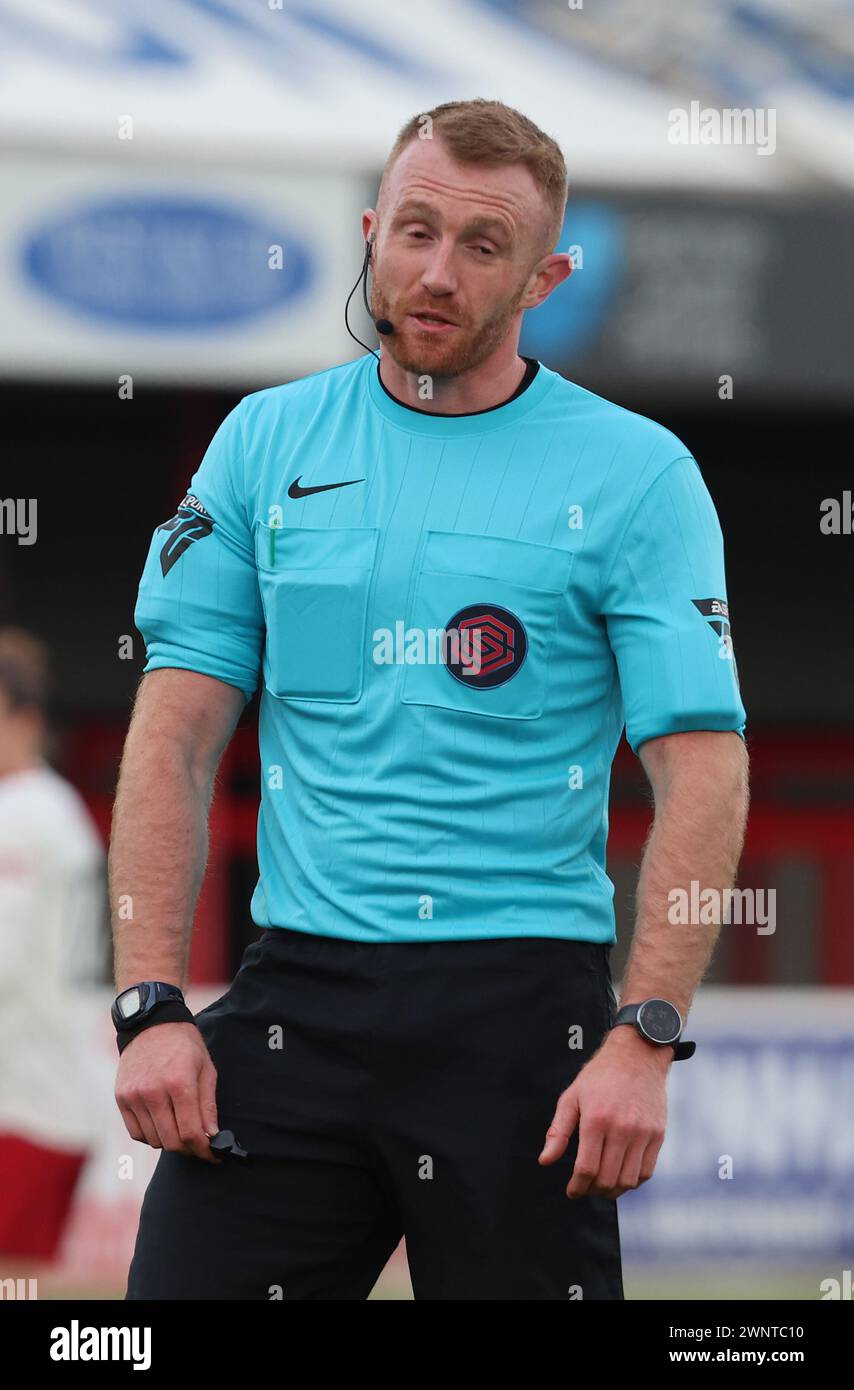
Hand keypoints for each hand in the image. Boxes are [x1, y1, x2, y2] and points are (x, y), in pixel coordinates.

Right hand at [115, 1022, 221, 1163]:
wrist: (151, 1024)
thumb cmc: (185, 1046)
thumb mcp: (206, 1069)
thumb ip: (208, 1106)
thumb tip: (212, 1137)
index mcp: (179, 1083)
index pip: (190, 1132)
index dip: (204, 1150)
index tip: (213, 1155)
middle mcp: (153, 1091)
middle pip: (171, 1142)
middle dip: (190, 1149)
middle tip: (199, 1145)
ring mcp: (134, 1096)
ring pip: (154, 1141)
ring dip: (170, 1141)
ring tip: (180, 1128)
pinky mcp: (121, 1098)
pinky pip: (136, 1133)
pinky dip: (151, 1135)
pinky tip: (162, 1123)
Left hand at [538, 1031, 668, 1197]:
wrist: (637, 1056)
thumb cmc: (600, 1077)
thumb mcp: (572, 1097)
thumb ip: (558, 1131)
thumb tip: (545, 1161)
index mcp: (596, 1119)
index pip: (586, 1169)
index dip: (577, 1187)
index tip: (572, 1191)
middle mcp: (621, 1128)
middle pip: (607, 1179)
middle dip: (592, 1191)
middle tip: (585, 1188)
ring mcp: (642, 1133)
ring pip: (628, 1180)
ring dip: (613, 1191)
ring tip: (602, 1186)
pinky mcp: (658, 1135)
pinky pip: (646, 1172)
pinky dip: (633, 1181)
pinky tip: (620, 1175)